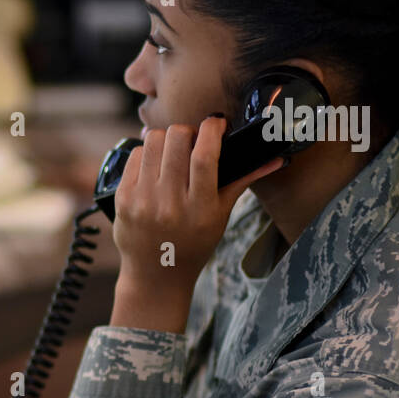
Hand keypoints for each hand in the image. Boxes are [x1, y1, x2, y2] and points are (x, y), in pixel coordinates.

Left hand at [109, 116, 284, 331]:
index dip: (211, 130)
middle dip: (188, 131)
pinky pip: (135, 156)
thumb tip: (275, 158)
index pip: (205, 157)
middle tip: (192, 141)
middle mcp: (169, 204)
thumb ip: (243, 182)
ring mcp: (143, 201)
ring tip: (173, 151)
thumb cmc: (194, 244)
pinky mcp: (123, 199)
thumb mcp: (220, 216)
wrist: (155, 274)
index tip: (216, 123)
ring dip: (166, 139)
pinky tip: (155, 164)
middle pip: (177, 140)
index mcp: (199, 208)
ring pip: (153, 141)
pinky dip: (147, 153)